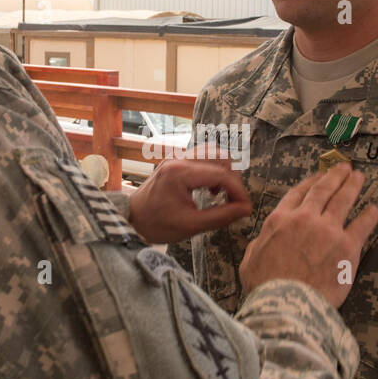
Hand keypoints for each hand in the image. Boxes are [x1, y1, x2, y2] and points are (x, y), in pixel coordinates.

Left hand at [127, 153, 252, 244]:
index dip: (238, 190)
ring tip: (219, 193)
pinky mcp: (176, 161)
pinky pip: (202, 156)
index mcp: (180, 173)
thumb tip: (245, 209)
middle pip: (219, 156)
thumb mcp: (191, 226)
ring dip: (223, 171)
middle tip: (233, 200)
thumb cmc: (157, 225)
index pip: (221, 173)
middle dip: (232, 178)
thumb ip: (221, 216)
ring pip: (212, 152)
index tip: (245, 206)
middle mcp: (179, 159)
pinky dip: (213, 169)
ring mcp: (176, 158)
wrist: (132, 220)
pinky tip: (209, 188)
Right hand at [239, 163, 377, 308]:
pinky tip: (374, 209)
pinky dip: (369, 215)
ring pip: (343, 200)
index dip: (310, 182)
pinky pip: (362, 225)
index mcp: (280, 220)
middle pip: (323, 190)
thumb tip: (263, 240)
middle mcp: (305, 219)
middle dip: (335, 176)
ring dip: (352, 186)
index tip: (319, 176)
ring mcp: (328, 230)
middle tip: (344, 168)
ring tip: (359, 177)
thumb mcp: (250, 261)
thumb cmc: (265, 287)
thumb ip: (258, 245)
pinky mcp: (348, 246)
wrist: (287, 304)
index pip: (297, 194)